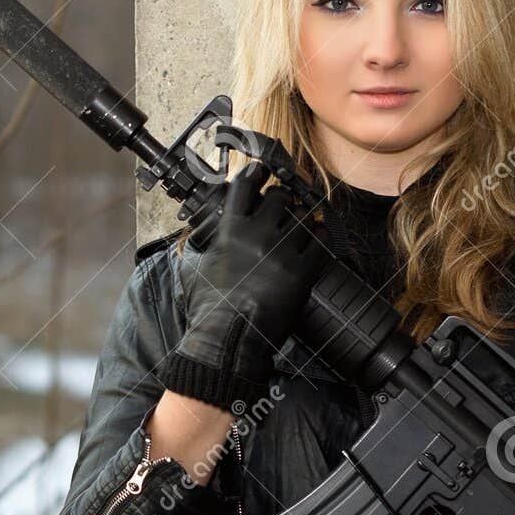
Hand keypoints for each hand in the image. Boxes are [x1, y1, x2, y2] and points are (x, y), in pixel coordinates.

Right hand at [158, 160, 330, 411]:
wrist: (227, 341)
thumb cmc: (207, 308)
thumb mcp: (194, 267)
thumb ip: (200, 242)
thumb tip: (204, 230)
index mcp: (229, 230)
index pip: (244, 186)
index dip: (256, 173)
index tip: (262, 172)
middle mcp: (257, 235)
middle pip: (279, 197)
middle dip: (281, 198)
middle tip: (281, 205)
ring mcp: (282, 253)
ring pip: (304, 217)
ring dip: (302, 219)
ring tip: (300, 225)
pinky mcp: (302, 273)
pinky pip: (320, 244)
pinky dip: (319, 240)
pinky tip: (314, 243)